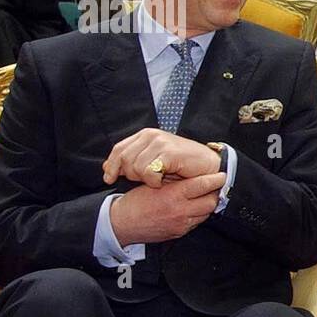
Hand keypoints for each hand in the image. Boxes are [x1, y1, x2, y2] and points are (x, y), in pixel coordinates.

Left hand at [103, 129, 219, 188]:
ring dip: (144, 179)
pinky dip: (154, 181)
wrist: (210, 166)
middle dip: (130, 174)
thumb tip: (107, 167)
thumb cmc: (183, 165)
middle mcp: (151, 135)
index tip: (110, 179)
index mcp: (145, 135)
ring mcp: (160, 143)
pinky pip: (149, 172)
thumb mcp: (153, 161)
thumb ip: (131, 162)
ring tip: (158, 180)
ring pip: (135, 167)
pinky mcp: (169, 153)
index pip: (118, 149)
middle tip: (146, 180)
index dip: (111, 166)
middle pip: (124, 159)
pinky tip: (162, 181)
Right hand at [109, 172, 226, 244]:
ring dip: (207, 204)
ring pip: (205, 213)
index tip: (222, 175)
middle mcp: (180, 210)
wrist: (122, 224)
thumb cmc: (135, 202)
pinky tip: (194, 207)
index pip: (202, 185)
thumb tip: (190, 174)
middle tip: (216, 186)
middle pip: (210, 202)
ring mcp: (181, 224)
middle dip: (215, 193)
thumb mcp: (153, 185)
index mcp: (173, 195)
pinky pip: (196, 222)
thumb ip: (173, 181)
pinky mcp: (179, 232)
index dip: (215, 180)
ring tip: (206, 195)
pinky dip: (198, 214)